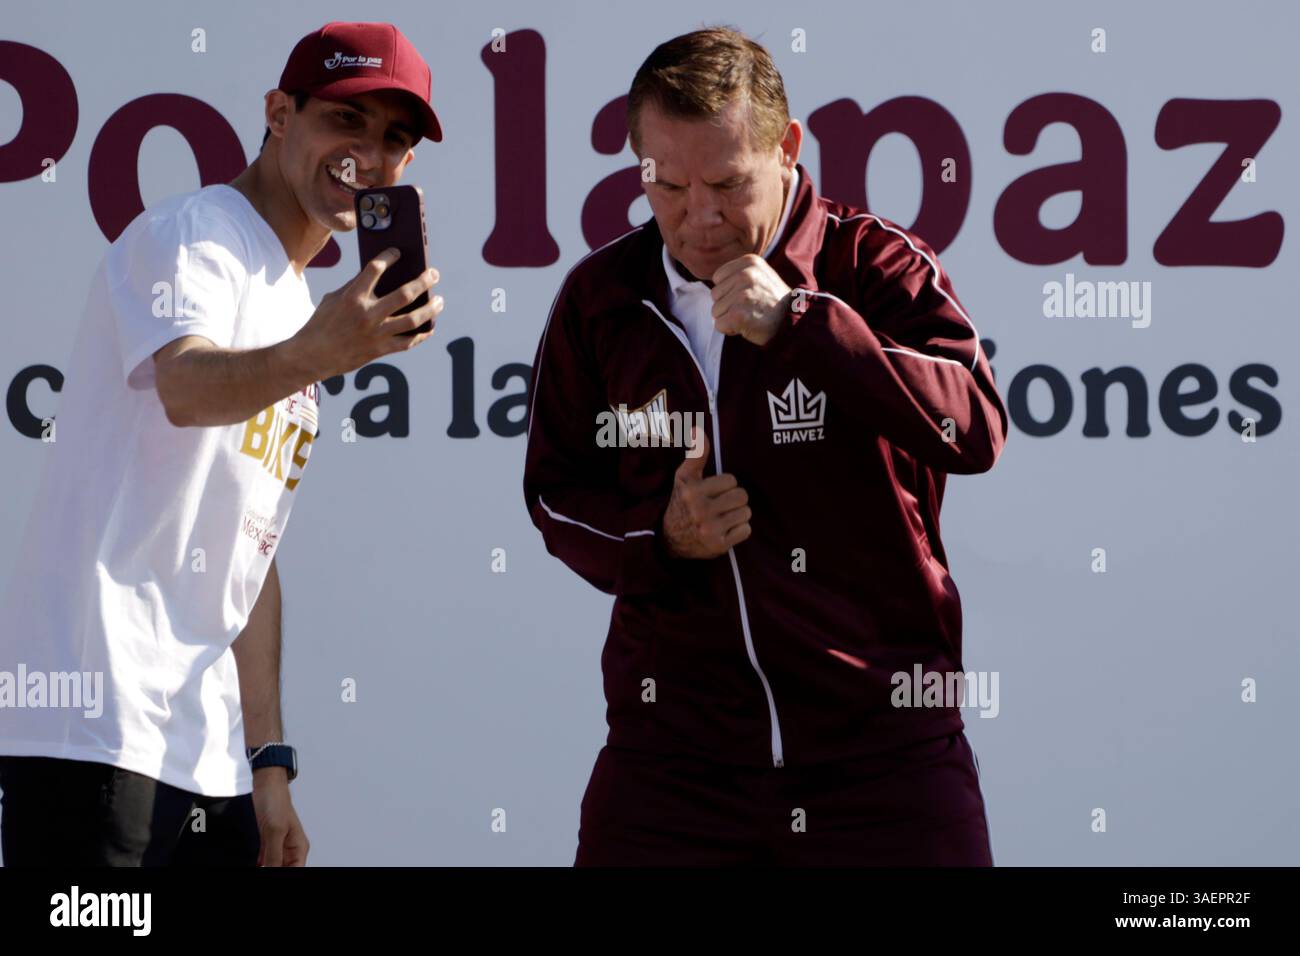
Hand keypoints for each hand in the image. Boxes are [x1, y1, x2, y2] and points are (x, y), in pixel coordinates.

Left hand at [252, 767, 309, 866]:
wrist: (265, 785)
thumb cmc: (276, 801)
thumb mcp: (275, 831)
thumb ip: (274, 855)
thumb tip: (271, 871)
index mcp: (298, 847)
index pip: (296, 870)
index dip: (286, 875)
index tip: (272, 874)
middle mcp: (289, 848)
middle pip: (283, 869)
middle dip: (272, 871)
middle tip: (262, 868)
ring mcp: (277, 844)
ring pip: (272, 865)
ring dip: (265, 867)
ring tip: (257, 867)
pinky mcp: (266, 841)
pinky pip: (263, 859)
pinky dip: (258, 864)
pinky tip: (252, 865)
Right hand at [290, 248, 443, 380]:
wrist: (313, 356)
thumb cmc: (323, 323)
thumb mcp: (334, 298)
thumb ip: (356, 286)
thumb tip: (381, 274)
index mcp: (352, 297)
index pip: (375, 268)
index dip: (389, 256)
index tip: (398, 252)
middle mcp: (367, 314)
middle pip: (404, 294)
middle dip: (423, 282)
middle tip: (434, 274)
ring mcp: (376, 333)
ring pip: (412, 320)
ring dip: (430, 309)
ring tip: (439, 301)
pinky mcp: (380, 350)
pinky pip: (408, 342)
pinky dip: (422, 334)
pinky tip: (429, 327)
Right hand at [662, 427, 751, 557]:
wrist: (670, 539)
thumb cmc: (682, 502)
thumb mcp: (685, 477)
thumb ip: (696, 453)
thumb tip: (698, 430)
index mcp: (692, 491)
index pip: (731, 480)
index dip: (725, 485)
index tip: (713, 492)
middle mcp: (700, 510)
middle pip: (741, 496)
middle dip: (734, 499)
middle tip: (721, 505)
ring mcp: (710, 530)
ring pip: (746, 513)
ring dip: (738, 514)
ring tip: (724, 517)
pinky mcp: (718, 546)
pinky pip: (745, 531)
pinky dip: (739, 531)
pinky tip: (726, 530)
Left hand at [710, 253, 791, 346]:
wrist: (794, 321)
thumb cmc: (773, 301)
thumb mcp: (760, 275)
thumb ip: (738, 273)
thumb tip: (714, 283)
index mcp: (749, 261)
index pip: (718, 277)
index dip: (728, 290)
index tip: (747, 296)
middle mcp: (745, 275)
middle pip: (715, 294)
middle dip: (728, 305)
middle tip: (749, 308)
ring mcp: (742, 295)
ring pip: (715, 310)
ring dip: (729, 318)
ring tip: (750, 316)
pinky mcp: (738, 315)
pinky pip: (719, 325)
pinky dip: (730, 329)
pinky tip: (746, 325)